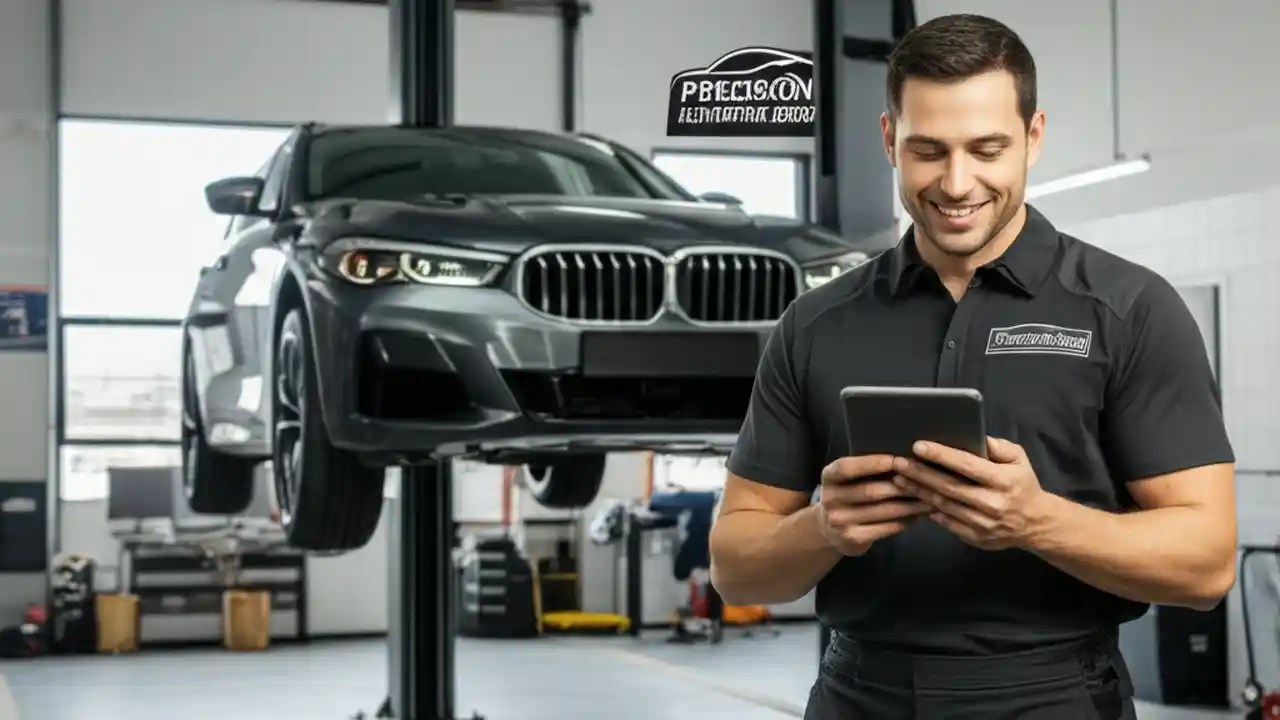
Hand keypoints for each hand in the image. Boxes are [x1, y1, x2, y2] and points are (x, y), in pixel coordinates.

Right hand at [818, 454, 932, 556]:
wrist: (829, 530)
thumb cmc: (846, 495)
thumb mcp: (846, 479)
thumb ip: (865, 470)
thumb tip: (904, 461)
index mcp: (828, 477)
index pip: (847, 468)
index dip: (871, 463)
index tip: (896, 459)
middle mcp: (830, 499)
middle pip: (870, 491)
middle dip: (902, 485)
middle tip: (926, 481)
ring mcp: (840, 521)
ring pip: (883, 511)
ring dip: (910, 505)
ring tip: (930, 498)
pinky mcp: (852, 539)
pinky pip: (886, 528)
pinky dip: (905, 521)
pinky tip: (919, 515)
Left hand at [891, 436, 1050, 550]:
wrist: (1036, 524)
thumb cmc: (1022, 484)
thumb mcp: (1019, 459)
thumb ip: (997, 446)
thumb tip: (973, 436)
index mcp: (1004, 481)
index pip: (968, 466)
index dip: (942, 455)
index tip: (918, 446)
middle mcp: (993, 504)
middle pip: (950, 487)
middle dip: (920, 473)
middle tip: (898, 462)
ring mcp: (983, 524)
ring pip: (944, 505)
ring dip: (918, 491)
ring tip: (898, 478)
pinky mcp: (975, 537)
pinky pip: (946, 522)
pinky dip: (928, 510)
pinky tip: (913, 497)